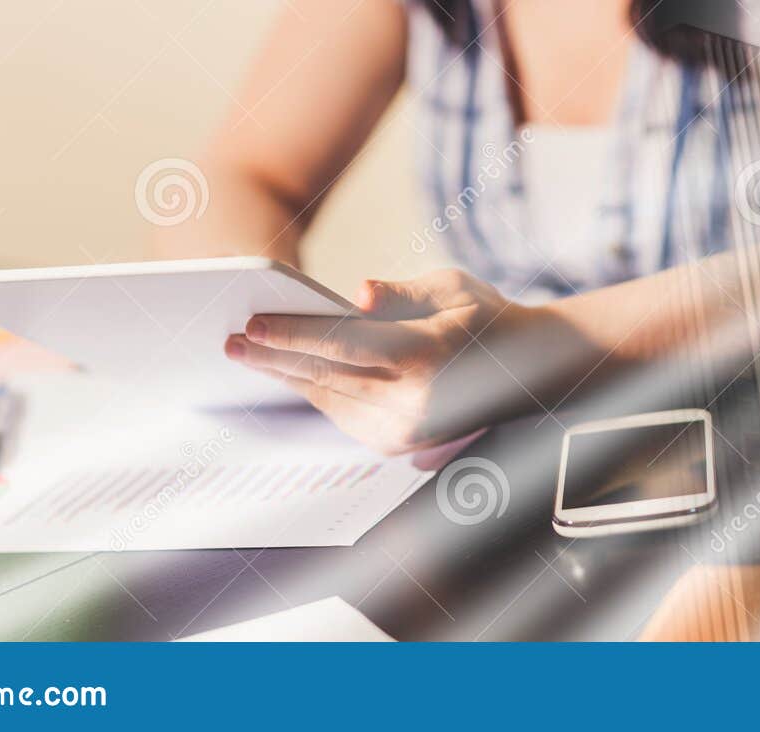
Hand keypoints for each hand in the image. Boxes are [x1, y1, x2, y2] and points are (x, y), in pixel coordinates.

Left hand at [225, 268, 550, 454]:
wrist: (529, 371)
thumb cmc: (486, 316)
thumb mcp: (452, 287)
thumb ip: (400, 293)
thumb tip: (355, 295)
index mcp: (427, 357)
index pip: (342, 344)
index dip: (291, 333)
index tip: (251, 322)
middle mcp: (413, 402)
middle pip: (325, 374)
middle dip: (273, 356)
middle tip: (230, 340)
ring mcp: (405, 430)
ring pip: (328, 398)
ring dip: (285, 375)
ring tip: (247, 354)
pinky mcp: (398, 445)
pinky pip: (342, 414)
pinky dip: (313, 391)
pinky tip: (287, 372)